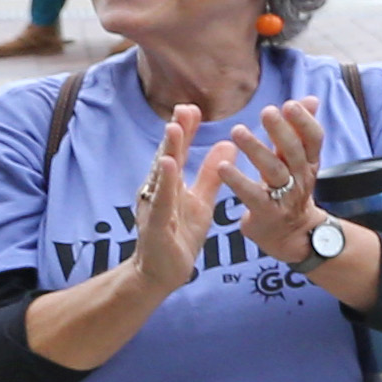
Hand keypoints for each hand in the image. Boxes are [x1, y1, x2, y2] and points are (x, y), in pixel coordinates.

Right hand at [128, 107, 238, 294]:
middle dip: (176, 132)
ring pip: (162, 175)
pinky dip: (166, 182)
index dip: (184, 130)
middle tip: (185, 108)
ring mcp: (155, 206)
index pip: (177, 151)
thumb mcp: (200, 201)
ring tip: (175, 127)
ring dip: (168, 150)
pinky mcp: (156, 225)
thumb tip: (226, 145)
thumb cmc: (178, 235)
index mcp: (169, 183)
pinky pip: (162, 201)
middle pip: (168, 156)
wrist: (161, 273)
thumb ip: (211, 175)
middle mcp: (158, 190)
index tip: (192, 108)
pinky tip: (169, 164)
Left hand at [210, 96, 325, 265]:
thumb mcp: (300, 161)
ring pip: (274, 171)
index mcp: (308, 163)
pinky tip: (222, 166)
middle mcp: (300, 178)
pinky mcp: (266, 214)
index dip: (304, 122)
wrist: (292, 236)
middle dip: (281, 131)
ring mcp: (285, 197)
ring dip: (256, 150)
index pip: (313, 139)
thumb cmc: (290, 190)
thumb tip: (311, 98)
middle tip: (266, 111)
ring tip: (237, 131)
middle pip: (294, 152)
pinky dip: (237, 180)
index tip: (289, 104)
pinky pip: (252, 195)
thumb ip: (300, 130)